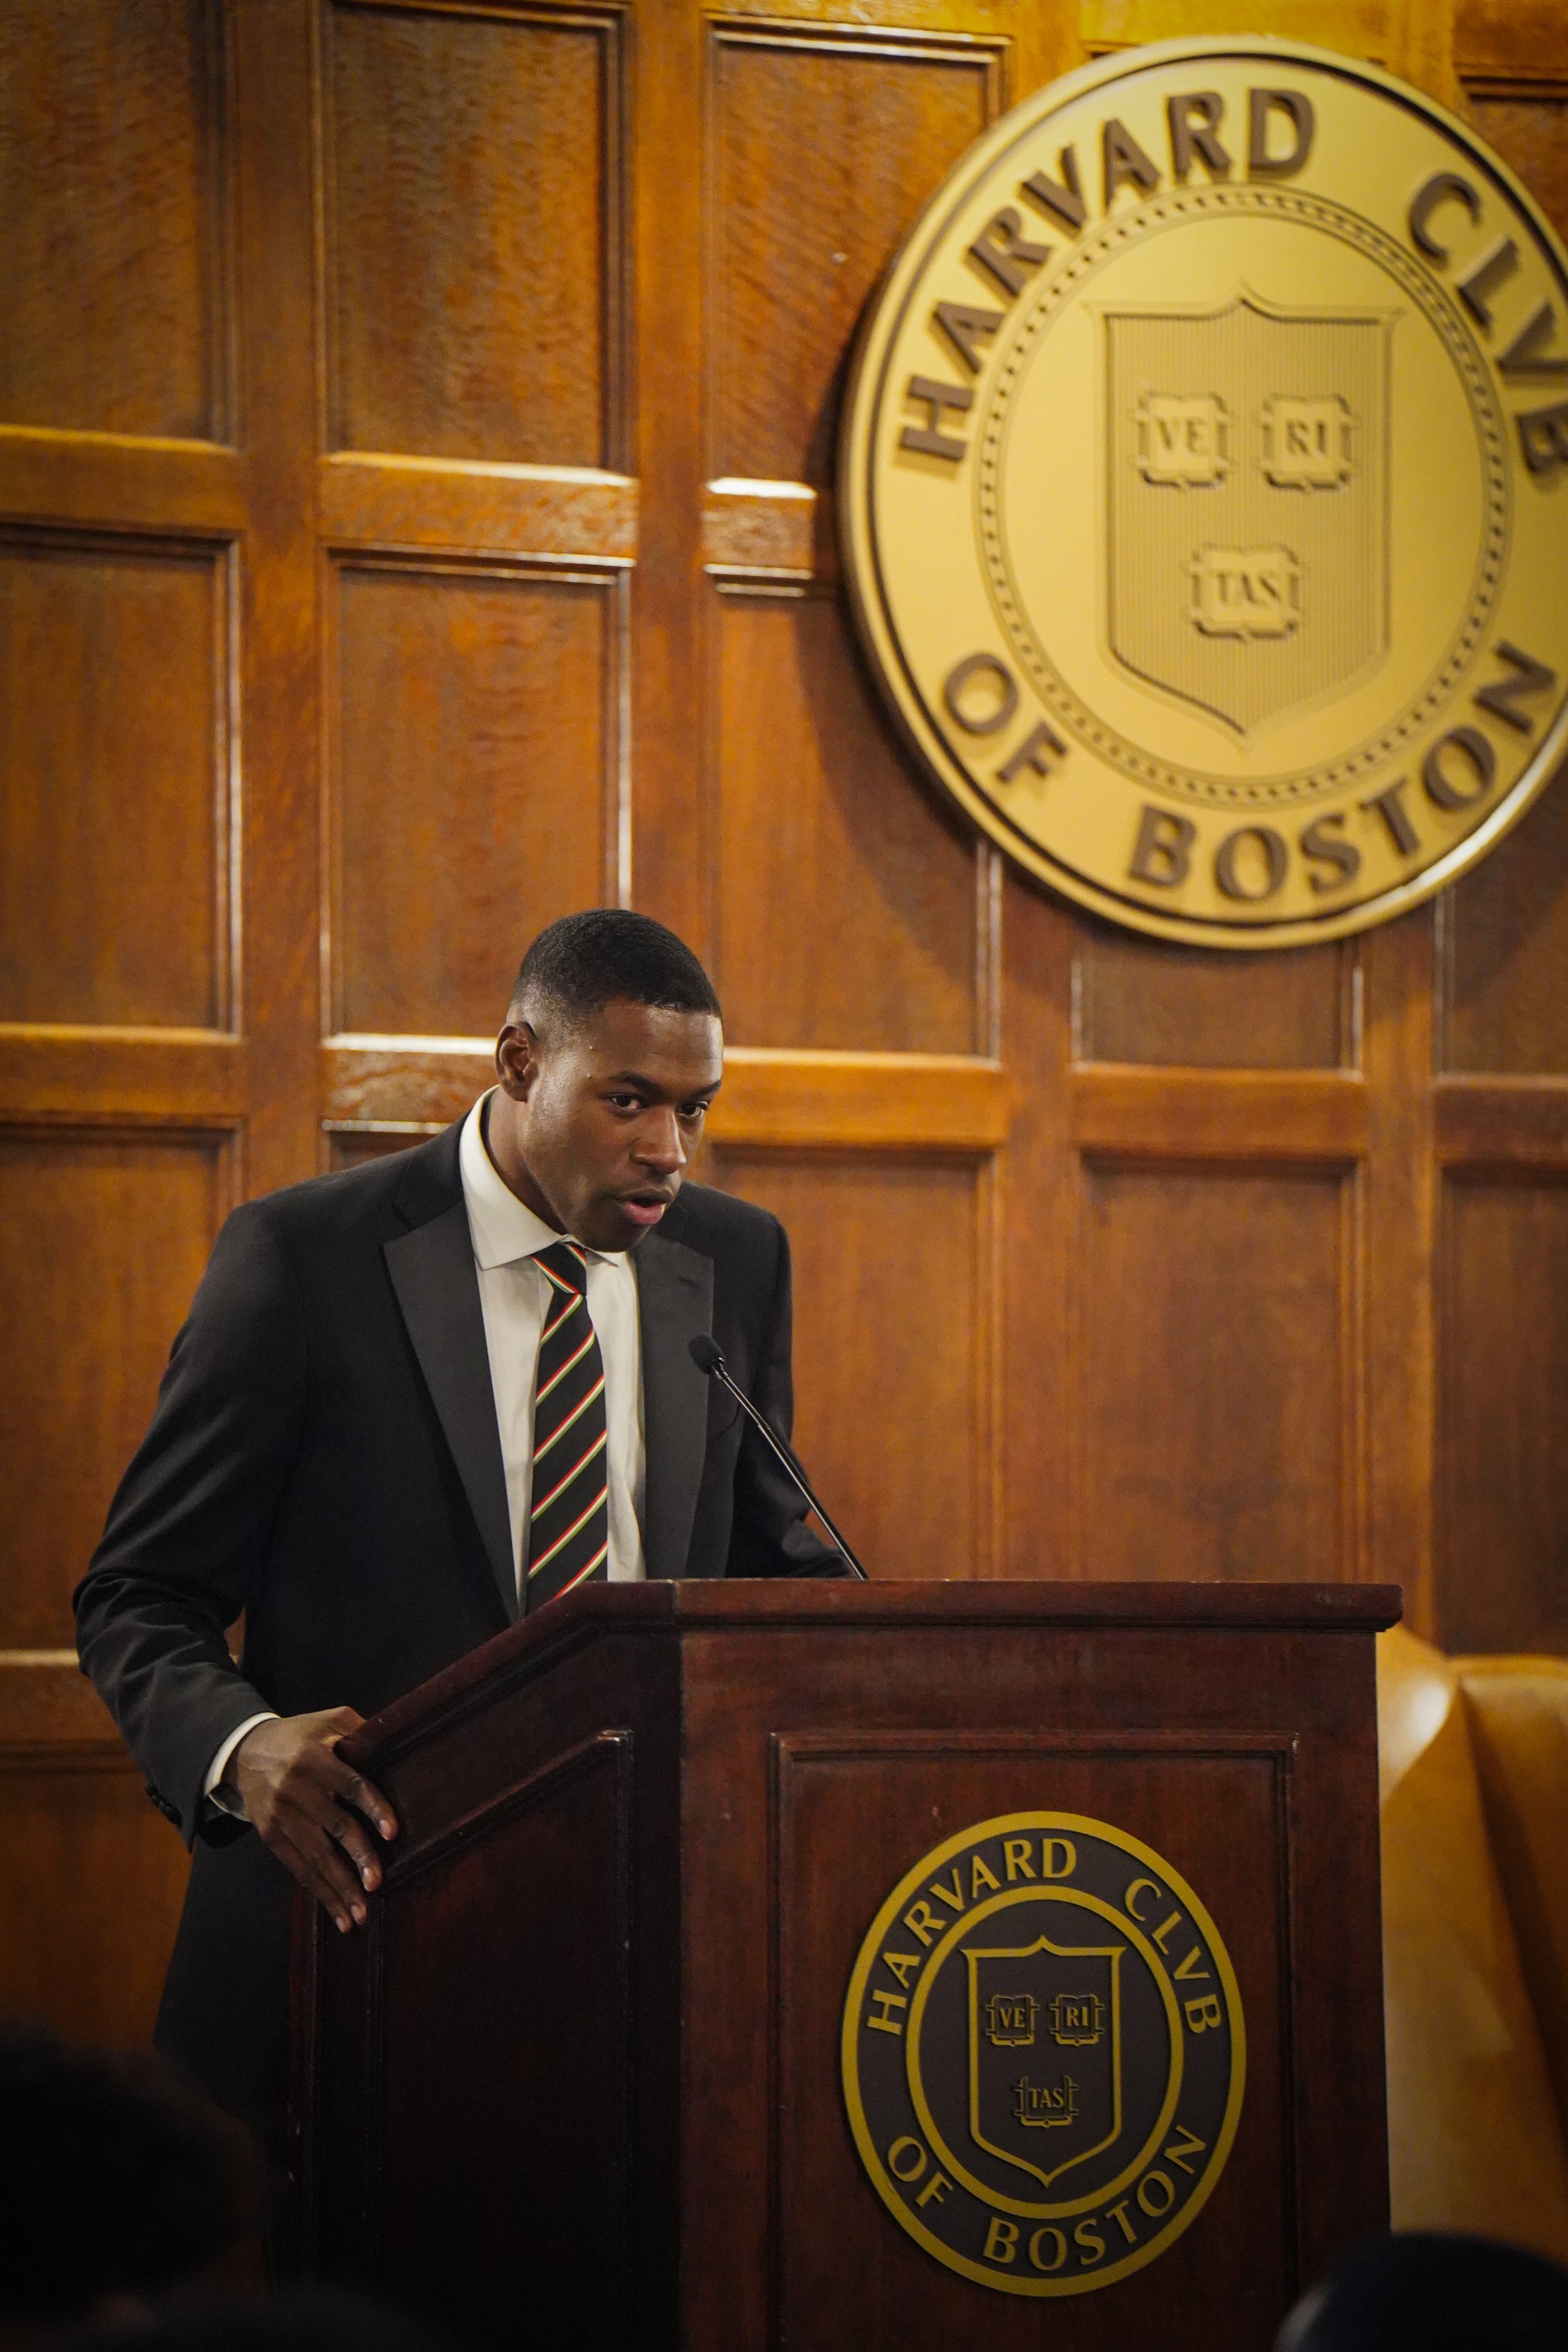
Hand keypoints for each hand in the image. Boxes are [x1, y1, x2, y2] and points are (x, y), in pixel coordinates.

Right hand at [225, 1708, 398, 1933]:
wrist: (245, 1751)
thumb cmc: (300, 1735)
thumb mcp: (328, 1720)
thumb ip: (360, 1731)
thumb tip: (397, 1747)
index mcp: (315, 1757)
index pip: (351, 1784)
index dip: (373, 1808)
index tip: (392, 1833)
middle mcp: (296, 1788)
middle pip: (334, 1826)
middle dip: (358, 1857)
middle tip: (378, 1883)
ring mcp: (280, 1815)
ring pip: (315, 1856)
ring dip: (339, 1887)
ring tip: (361, 1914)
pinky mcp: (270, 1835)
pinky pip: (298, 1868)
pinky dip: (319, 1892)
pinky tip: (338, 1914)